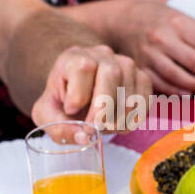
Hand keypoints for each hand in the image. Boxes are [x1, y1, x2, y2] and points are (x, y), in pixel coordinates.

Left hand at [31, 45, 152, 130]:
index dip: (79, 95)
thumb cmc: (63, 102)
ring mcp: (126, 65)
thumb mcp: (49, 115)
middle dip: (104, 108)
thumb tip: (85, 138)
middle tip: (96, 127)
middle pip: (112, 74)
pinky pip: (146, 98)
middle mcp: (103, 55)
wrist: (80, 94)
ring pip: (131, 87)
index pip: (83, 68)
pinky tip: (121, 124)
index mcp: (74, 57)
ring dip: (120, 117)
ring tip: (107, 128)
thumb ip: (60, 127)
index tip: (71, 110)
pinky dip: (135, 117)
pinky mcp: (142, 78)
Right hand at [111, 1, 194, 96]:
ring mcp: (149, 54)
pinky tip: (192, 96)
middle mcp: (163, 38)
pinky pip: (161, 84)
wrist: (123, 21)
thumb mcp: (187, 22)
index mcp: (180, 24)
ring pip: (178, 75)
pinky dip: (177, 92)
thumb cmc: (163, 22)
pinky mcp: (140, 68)